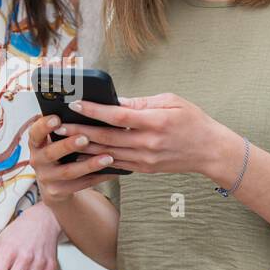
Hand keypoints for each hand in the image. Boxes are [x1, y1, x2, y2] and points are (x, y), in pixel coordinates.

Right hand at [26, 111, 118, 204]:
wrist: (54, 182)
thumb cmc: (61, 151)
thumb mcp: (56, 139)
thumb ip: (66, 126)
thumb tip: (89, 107)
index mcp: (36, 142)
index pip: (35, 132)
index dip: (44, 126)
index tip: (57, 118)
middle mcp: (37, 160)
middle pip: (50, 153)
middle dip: (68, 145)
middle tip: (84, 138)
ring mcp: (46, 177)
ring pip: (68, 171)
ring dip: (88, 164)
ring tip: (107, 158)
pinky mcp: (56, 191)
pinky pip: (79, 185)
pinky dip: (96, 178)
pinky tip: (111, 171)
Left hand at [52, 93, 223, 176]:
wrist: (210, 151)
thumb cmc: (193, 121)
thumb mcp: (172, 102)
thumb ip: (142, 102)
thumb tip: (116, 101)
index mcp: (156, 122)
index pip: (118, 116)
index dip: (95, 110)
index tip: (76, 104)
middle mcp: (149, 143)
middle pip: (107, 137)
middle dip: (81, 131)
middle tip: (60, 125)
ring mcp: (146, 159)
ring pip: (108, 153)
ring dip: (84, 147)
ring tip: (65, 140)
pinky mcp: (145, 169)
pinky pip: (117, 164)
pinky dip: (98, 159)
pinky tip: (83, 154)